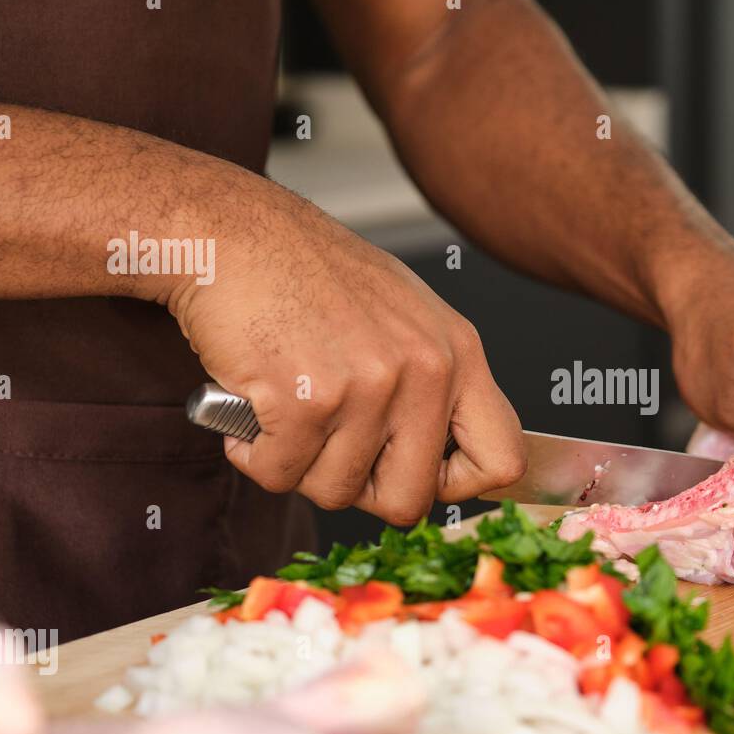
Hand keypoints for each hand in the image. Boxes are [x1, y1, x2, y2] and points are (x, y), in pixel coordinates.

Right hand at [165, 194, 525, 523]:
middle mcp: (425, 370)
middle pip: (411, 501)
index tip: (415, 473)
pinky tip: (252, 405)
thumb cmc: (308, 270)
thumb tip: (447, 456)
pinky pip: (280, 474)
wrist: (231, 231)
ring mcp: (369, 387)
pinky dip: (254, 453)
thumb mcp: (404, 315)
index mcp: (459, 352)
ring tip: (285, 406)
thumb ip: (433, 382)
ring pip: (337, 493)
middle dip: (361, 488)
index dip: (454, 485)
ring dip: (298, 464)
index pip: (502, 459)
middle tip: (328, 447)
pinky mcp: (306, 400)